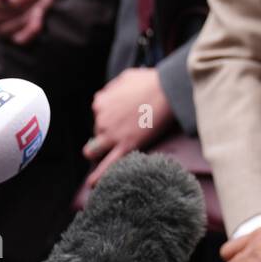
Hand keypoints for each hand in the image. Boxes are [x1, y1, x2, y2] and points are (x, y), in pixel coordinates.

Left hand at [83, 67, 173, 186]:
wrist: (167, 90)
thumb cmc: (150, 81)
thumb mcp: (125, 77)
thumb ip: (112, 88)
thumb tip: (108, 95)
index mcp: (100, 102)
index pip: (98, 114)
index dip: (109, 117)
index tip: (120, 118)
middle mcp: (101, 119)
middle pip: (97, 132)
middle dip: (104, 134)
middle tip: (120, 133)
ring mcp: (112, 135)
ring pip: (92, 151)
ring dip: (97, 153)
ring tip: (103, 157)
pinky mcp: (126, 146)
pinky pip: (107, 166)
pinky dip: (98, 176)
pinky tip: (93, 184)